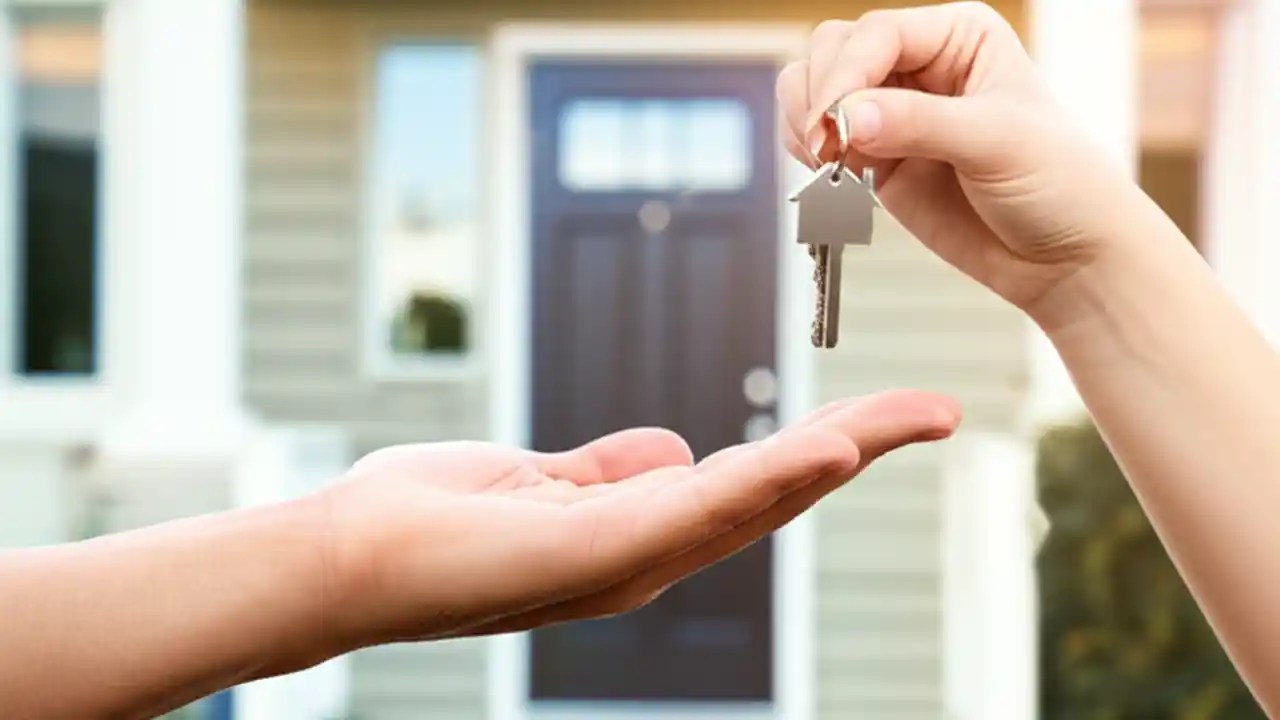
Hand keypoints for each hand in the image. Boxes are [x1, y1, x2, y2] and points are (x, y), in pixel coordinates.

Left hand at [315, 390, 958, 652]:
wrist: (350, 558)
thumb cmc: (432, 520)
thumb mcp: (541, 478)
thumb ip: (608, 467)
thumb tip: (675, 446)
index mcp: (638, 532)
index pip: (746, 485)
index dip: (817, 452)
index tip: (878, 417)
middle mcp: (648, 555)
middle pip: (771, 496)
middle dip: (857, 450)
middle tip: (936, 411)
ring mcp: (628, 561)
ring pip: (754, 504)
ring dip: (835, 459)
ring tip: (908, 421)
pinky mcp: (598, 554)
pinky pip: (698, 513)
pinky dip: (769, 482)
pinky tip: (824, 450)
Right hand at [777, 2, 1155, 326]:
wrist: (1065, 258)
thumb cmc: (1061, 184)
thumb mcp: (997, 141)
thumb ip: (919, 123)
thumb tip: (848, 116)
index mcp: (958, 36)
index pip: (877, 34)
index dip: (846, 74)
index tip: (833, 121)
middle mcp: (920, 66)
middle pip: (833, 52)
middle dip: (820, 96)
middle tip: (827, 146)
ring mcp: (892, 114)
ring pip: (814, 92)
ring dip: (807, 124)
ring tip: (829, 162)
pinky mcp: (876, 160)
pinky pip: (818, 141)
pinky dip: (809, 155)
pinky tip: (832, 175)